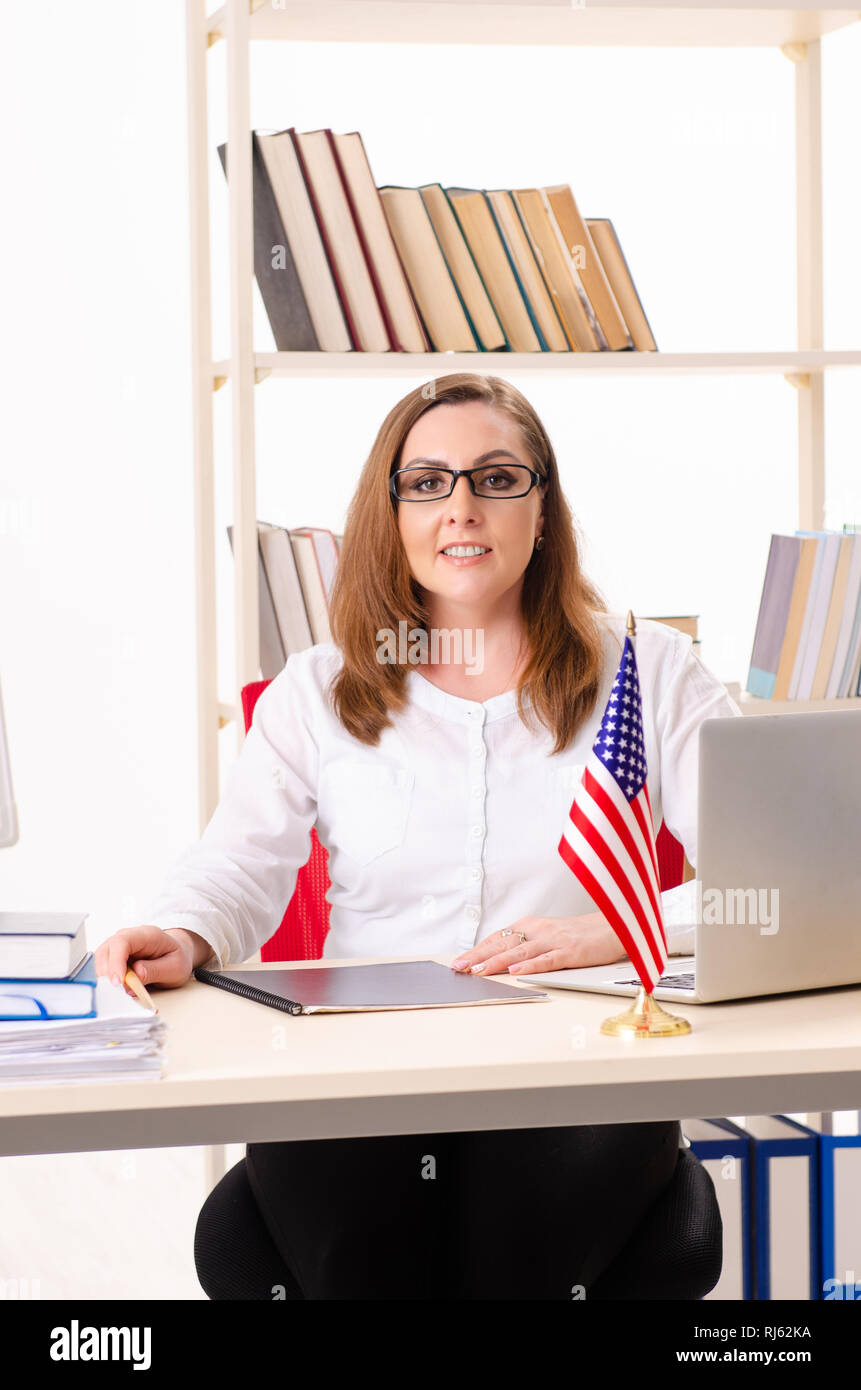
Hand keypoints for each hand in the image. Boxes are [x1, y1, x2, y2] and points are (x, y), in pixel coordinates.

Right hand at [93, 925, 206, 996]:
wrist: (178, 953)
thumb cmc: (177, 958)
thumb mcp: (175, 967)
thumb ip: (155, 971)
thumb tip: (135, 976)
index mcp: (147, 935)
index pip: (123, 942)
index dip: (116, 961)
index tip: (118, 981)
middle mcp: (130, 936)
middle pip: (107, 949)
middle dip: (107, 972)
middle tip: (115, 991)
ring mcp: (120, 945)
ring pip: (101, 958)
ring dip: (104, 976)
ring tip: (116, 991)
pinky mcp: (115, 956)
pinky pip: (104, 965)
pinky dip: (106, 978)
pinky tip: (115, 988)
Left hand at [449, 913, 628, 976]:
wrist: (615, 926)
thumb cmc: (580, 934)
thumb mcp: (549, 934)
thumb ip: (527, 944)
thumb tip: (500, 960)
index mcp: (532, 925)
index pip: (498, 937)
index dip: (477, 949)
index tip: (458, 961)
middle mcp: (539, 930)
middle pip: (503, 943)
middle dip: (478, 956)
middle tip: (458, 968)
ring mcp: (554, 940)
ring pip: (520, 952)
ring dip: (497, 962)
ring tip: (479, 971)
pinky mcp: (570, 952)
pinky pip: (547, 960)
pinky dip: (530, 966)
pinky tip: (516, 972)